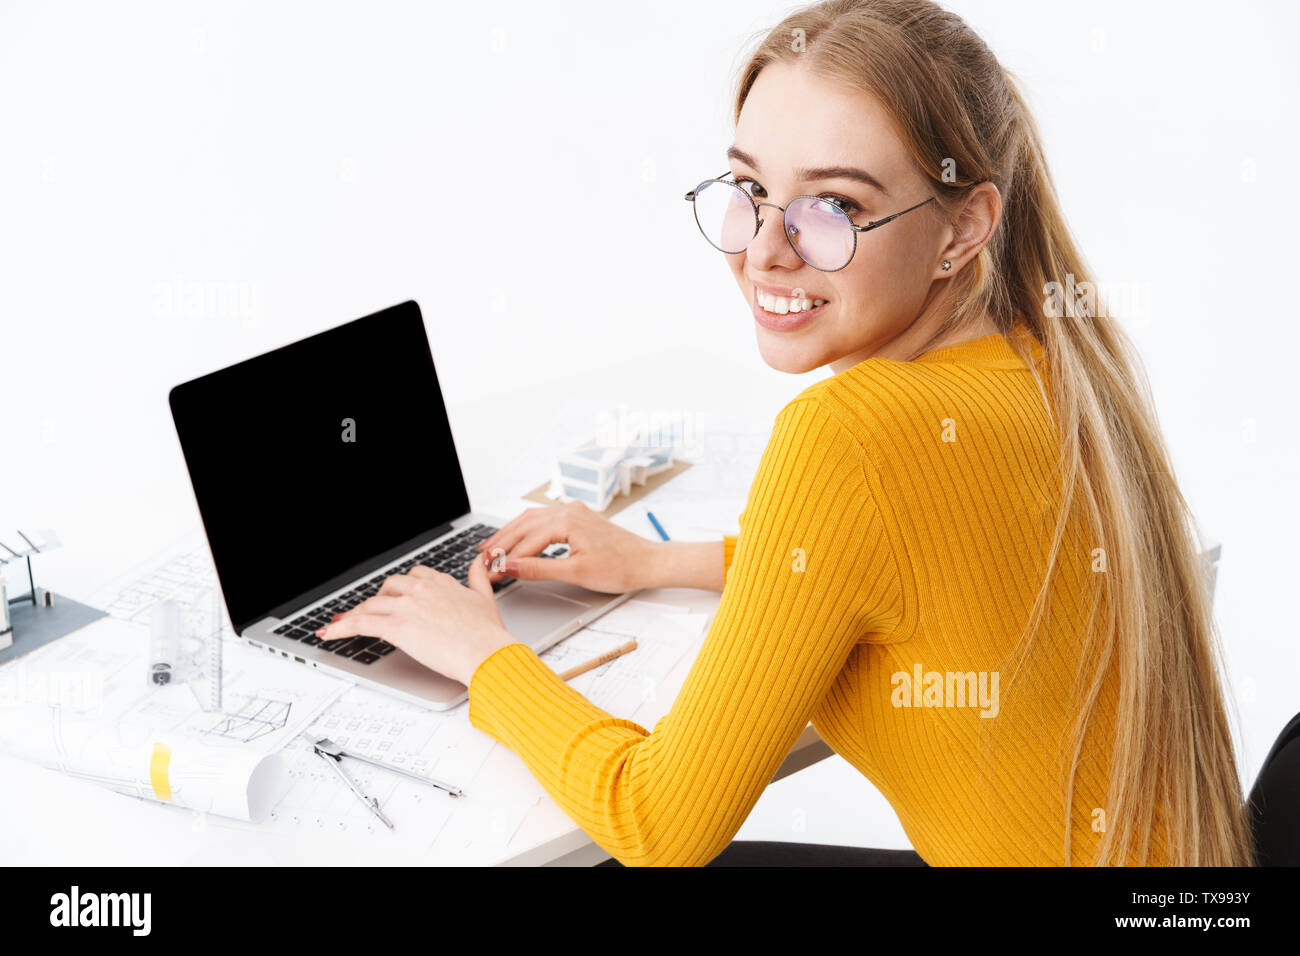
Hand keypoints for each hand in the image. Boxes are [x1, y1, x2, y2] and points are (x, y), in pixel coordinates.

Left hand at [316, 559, 517, 686]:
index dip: (401, 587)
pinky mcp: (396, 627)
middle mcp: (421, 590)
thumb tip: (480, 560)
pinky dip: (341, 628)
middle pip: (389, 586)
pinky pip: (360, 623)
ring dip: (356, 613)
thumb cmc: (487, 633)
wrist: (485, 652)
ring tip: (347, 624)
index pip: (414, 576)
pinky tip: (330, 633)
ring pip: (371, 604)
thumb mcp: (485, 597)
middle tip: (373, 611)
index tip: (394, 594)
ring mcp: (407, 607)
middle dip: (378, 598)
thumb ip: (478, 576)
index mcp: (441, 583)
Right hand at [474, 500, 658, 593]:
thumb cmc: (620, 567)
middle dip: (501, 541)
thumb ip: (538, 569)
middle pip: (524, 524)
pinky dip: (527, 530)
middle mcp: (568, 511)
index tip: (488, 571)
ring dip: (511, 533)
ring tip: (492, 547)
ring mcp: (574, 513)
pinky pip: (544, 521)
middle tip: (480, 557)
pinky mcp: (579, 519)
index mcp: (567, 520)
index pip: (526, 541)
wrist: (648, 563)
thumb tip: (509, 567)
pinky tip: (519, 538)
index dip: (504, 558)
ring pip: (532, 519)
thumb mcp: (575, 572)